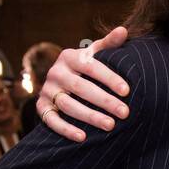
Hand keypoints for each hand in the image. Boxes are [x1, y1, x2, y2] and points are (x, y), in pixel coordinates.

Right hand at [37, 27, 130, 142]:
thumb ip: (109, 44)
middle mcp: (56, 72)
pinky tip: (82, 137)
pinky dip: (65, 129)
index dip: (109, 79)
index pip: (92, 67)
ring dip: (89, 116)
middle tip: (125, 113)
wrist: (60, 80)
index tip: (127, 91)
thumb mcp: (95, 53)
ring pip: (68, 105)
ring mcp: (47, 90)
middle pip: (81, 88)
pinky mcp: (41, 107)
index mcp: (70, 56)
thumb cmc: (85, 66)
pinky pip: (51, 120)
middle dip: (104, 101)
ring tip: (110, 126)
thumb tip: (123, 30)